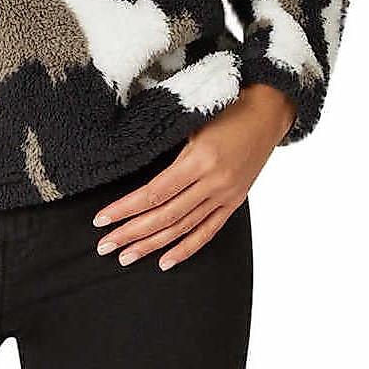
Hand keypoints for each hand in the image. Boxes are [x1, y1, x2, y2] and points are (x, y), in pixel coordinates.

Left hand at [91, 83, 296, 270]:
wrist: (267, 111)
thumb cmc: (225, 107)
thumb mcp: (192, 120)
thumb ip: (166, 147)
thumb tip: (131, 167)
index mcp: (199, 159)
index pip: (153, 193)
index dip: (125, 209)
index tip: (101, 219)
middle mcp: (213, 182)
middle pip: (164, 215)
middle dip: (131, 233)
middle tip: (104, 246)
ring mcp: (226, 195)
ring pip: (183, 228)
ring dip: (152, 245)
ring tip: (125, 258)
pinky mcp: (234, 202)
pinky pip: (208, 231)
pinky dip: (186, 249)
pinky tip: (165, 262)